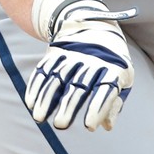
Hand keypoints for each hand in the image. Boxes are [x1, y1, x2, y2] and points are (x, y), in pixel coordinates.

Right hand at [24, 0, 136, 131]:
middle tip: (61, 125)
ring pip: (57, 79)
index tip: (89, 126)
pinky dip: (35, 86)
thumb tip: (106, 126)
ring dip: (46, 99)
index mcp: (113, 69)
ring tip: (39, 117)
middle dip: (68, 106)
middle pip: (78, 86)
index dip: (97, 108)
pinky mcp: (56, 52)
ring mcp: (72, 56)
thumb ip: (114, 102)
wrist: (95, 26)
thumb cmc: (112, 62)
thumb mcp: (122, 78)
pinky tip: (30, 102)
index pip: (105, 90)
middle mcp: (91, 62)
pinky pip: (43, 69)